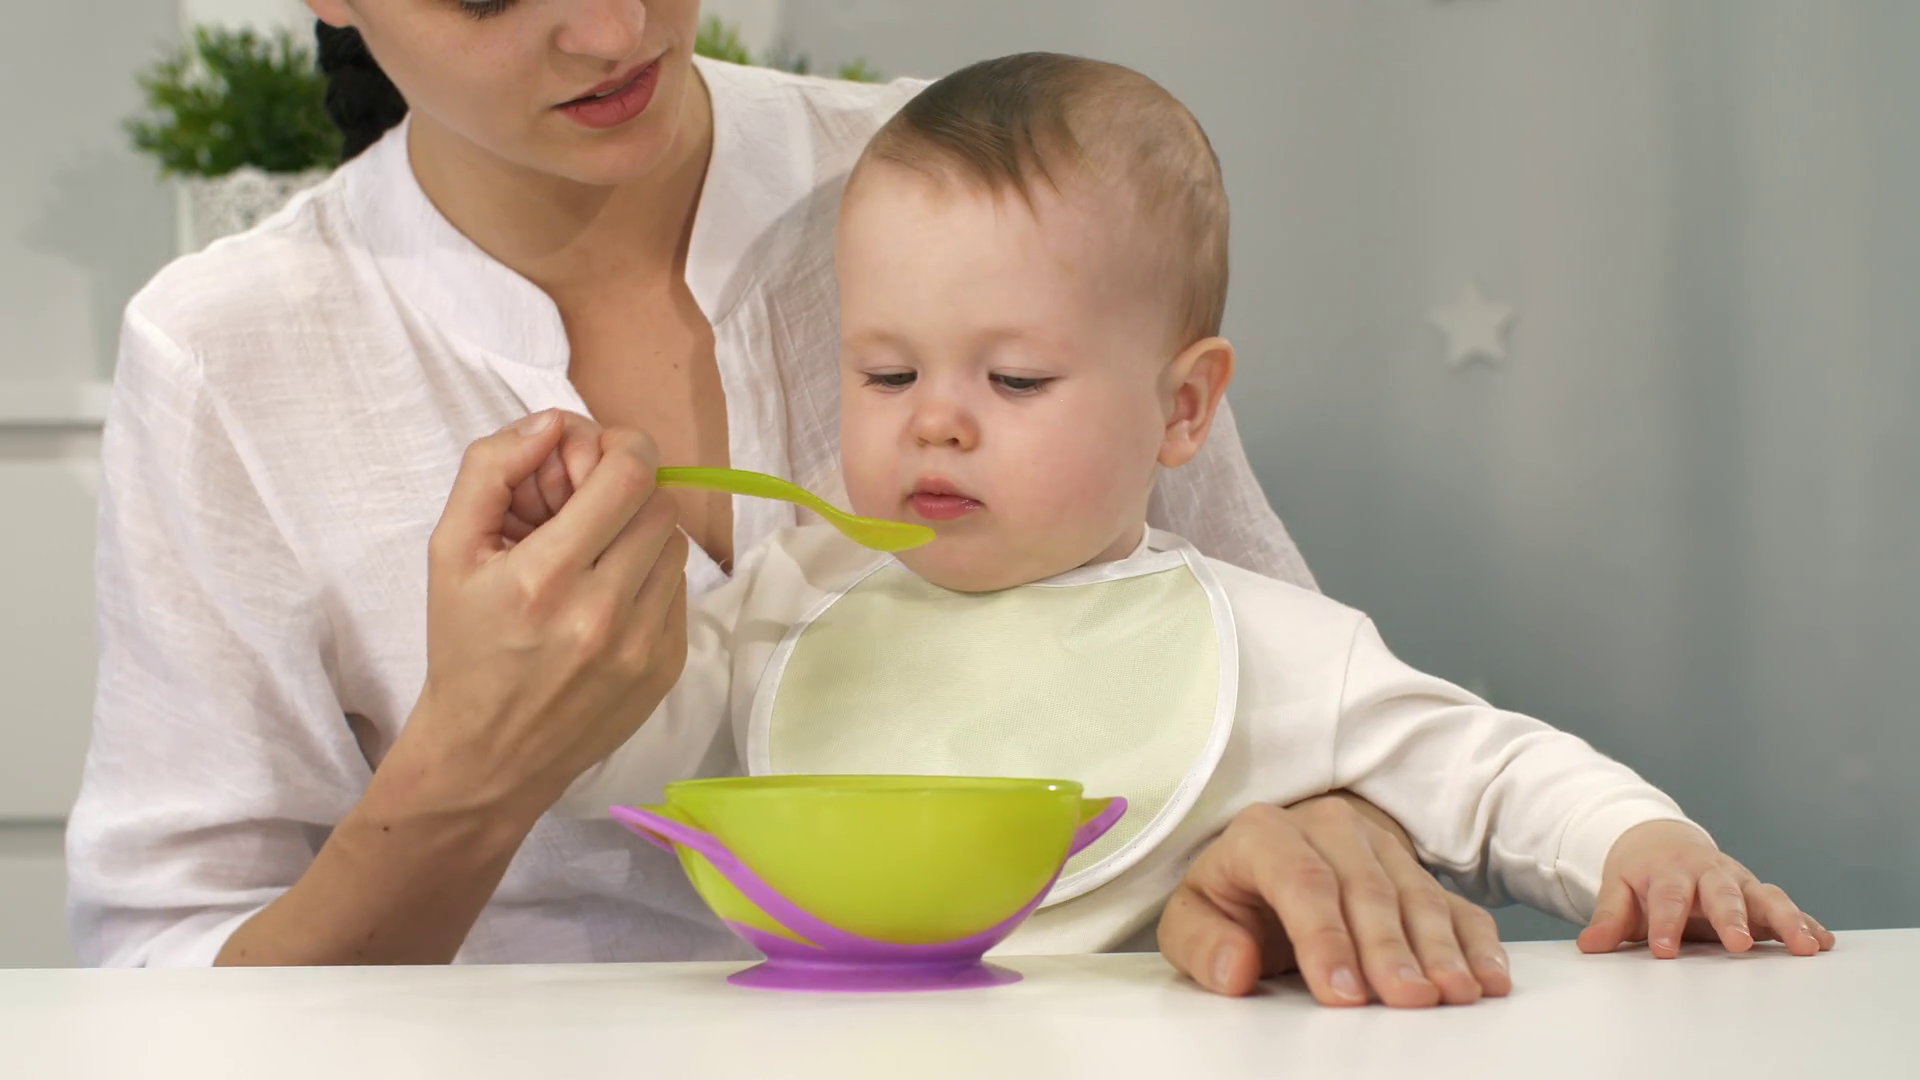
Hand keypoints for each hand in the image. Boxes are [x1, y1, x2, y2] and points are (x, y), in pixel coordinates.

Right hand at [394, 408, 690, 820]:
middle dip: (625, 494)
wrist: (487, 754)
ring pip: (675, 546)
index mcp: (546, 575)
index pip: (629, 474)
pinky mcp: (667, 669)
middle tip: (587, 512)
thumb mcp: (448, 550)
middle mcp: (603, 611)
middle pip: (659, 505)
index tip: (595, 460)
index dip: (620, 449)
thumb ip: (490, 470)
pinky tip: (607, 601)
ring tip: (593, 561)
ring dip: (639, 538)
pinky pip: (680, 592)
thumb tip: (550, 422)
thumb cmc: (464, 644)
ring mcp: (643, 645)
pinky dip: (649, 582)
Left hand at [1158, 794, 1510, 1006]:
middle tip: (1408, 999)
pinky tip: (1486, 977)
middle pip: (1366, 887)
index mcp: (1264, 834)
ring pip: (1416, 893)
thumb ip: (1201, 944)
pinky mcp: (1415, 870)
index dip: (1324, 938)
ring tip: (1453, 993)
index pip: (1301, 880)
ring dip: (1439, 948)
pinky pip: (1454, 902)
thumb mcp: (1193, 916)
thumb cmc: (1233, 896)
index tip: (1341, 993)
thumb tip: (1233, 967)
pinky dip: (1475, 941)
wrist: (1273, 858)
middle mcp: (1327, 828)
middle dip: (1389, 948)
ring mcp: (1378, 845)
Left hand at [1576, 820, 1834, 957]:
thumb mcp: (1619, 888)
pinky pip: (1786, 908)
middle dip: (1731, 917)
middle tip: (1738, 944)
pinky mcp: (1759, 895)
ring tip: (1804, 947)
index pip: (1668, 897)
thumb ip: (1610, 917)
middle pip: (1722, 892)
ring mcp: (1738, 882)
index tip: (1665, 951)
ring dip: (1786, 920)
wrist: (1660, 841)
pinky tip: (1823, 941)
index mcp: (1670, 870)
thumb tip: (1590, 946)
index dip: (1665, 923)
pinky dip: (1806, 923)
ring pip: (1765, 897)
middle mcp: (1709, 873)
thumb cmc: (1640, 873)